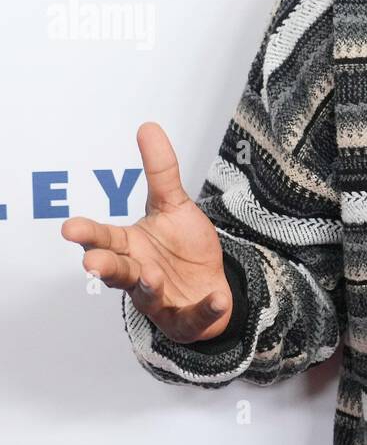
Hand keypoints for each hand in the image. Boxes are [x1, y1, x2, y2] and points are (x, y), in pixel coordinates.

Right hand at [61, 121, 233, 342]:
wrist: (209, 286)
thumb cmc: (182, 248)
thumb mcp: (174, 205)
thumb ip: (161, 171)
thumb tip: (148, 126)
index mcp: (129, 246)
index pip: (104, 239)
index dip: (88, 234)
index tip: (69, 227)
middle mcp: (138, 274)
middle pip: (116, 270)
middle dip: (104, 266)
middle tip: (91, 262)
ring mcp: (159, 299)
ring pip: (147, 294)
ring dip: (147, 284)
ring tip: (152, 275)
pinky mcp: (186, 319)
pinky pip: (196, 316)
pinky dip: (207, 309)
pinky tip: (218, 298)